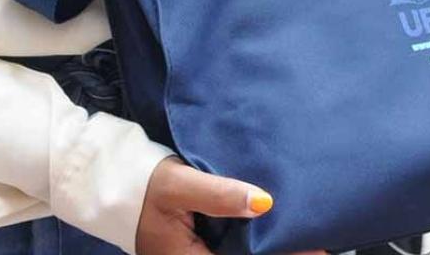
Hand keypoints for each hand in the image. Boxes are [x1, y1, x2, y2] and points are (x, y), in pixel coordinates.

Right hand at [136, 158, 316, 254]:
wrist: (112, 182)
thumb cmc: (142, 184)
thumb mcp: (180, 186)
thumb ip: (220, 195)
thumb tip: (264, 203)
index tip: (314, 250)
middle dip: (278, 253)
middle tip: (317, 246)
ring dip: (266, 248)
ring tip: (304, 239)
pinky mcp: (196, 247)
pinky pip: (230, 248)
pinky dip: (252, 243)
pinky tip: (275, 232)